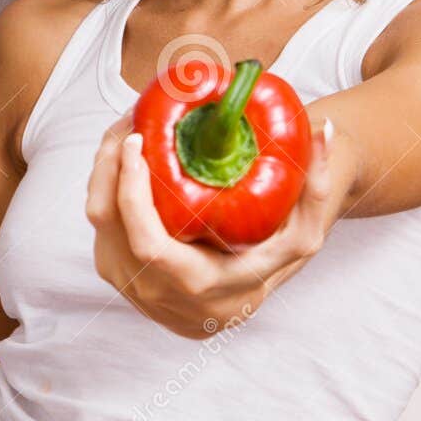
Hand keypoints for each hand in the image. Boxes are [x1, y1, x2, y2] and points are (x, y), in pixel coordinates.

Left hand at [85, 108, 336, 338]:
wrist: (252, 285)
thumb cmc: (276, 250)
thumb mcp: (305, 229)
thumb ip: (319, 186)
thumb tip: (323, 133)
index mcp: (199, 288)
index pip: (147, 244)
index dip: (130, 192)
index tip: (137, 141)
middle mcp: (158, 296)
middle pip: (107, 226)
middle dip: (108, 166)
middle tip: (128, 123)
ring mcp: (133, 290)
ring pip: (98, 225)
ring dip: (103, 174)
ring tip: (125, 134)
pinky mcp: (121, 277)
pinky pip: (100, 228)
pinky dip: (106, 190)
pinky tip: (124, 163)